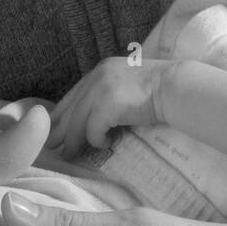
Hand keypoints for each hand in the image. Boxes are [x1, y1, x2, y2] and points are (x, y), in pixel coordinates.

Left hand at [47, 57, 171, 158]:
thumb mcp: (128, 84)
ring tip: (70, 155)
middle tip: (51, 146)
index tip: (55, 128)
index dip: (62, 113)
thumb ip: (110, 94)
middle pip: (69, 108)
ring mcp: (99, 89)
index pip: (73, 94)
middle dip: (58, 129)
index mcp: (101, 70)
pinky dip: (98, 141)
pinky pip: (92, 131)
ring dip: (73, 142)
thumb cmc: (159, 89)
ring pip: (76, 122)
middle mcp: (96, 76)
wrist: (175, 87)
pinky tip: (109, 144)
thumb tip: (97, 116)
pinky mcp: (106, 106)